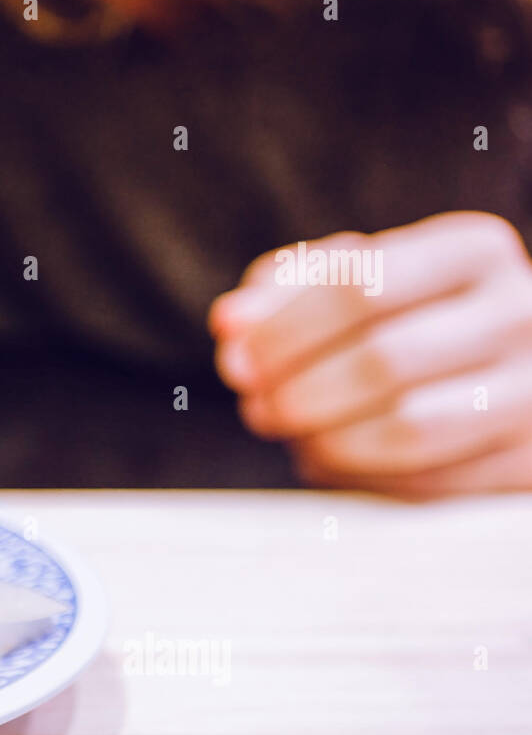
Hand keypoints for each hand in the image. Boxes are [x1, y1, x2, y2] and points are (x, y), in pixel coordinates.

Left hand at [209, 212, 531, 495]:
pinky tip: (332, 461)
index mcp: (473, 249)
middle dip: (297, 393)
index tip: (236, 362)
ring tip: (290, 434)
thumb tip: (231, 323)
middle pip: (382, 361)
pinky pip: (428, 484)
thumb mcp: (350, 280)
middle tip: (256, 407)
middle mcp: (520, 313)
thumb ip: (284, 293)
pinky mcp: (526, 463)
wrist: (497, 365)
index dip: (282, 332)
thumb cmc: (405, 314)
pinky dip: (361, 479)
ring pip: (408, 429)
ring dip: (324, 441)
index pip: (361, 286)